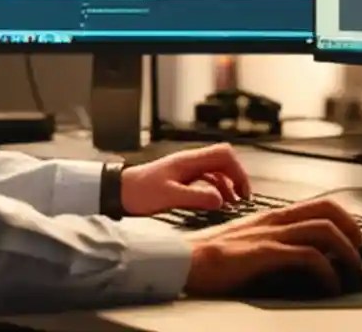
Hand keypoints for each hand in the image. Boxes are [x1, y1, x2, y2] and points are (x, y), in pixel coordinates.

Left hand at [120, 143, 250, 215]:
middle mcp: (191, 162)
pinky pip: (206, 181)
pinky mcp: (182, 181)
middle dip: (237, 178)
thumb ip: (196, 197)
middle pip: (224, 162)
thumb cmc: (140, 192)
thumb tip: (221, 200)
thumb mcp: (169, 196)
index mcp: (189, 160)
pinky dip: (215, 191)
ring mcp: (187, 171)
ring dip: (227, 186)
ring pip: (216, 172)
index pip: (224, 155)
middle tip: (242, 199)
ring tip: (232, 205)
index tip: (242, 191)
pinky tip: (216, 205)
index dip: (238, 171)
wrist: (118, 192)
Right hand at [183, 198, 361, 296]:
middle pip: (327, 210)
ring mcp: (270, 234)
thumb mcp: (245, 240)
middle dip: (353, 230)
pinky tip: (329, 285)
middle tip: (360, 251)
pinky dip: (327, 271)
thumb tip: (296, 256)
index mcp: (271, 215)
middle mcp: (274, 219)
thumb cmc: (209, 256)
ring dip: (347, 251)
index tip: (354, 236)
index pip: (318, 203)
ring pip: (324, 230)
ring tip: (353, 270)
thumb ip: (270, 241)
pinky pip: (308, 256)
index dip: (344, 218)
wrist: (181, 260)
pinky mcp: (265, 252)